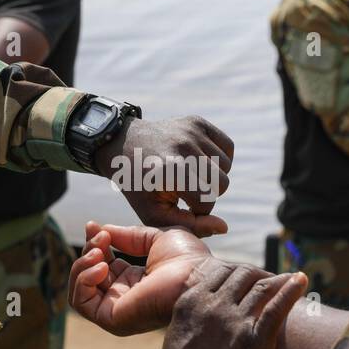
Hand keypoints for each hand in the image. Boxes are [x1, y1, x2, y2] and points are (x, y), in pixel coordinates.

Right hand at [70, 222, 213, 335]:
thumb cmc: (187, 259)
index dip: (95, 243)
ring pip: (81, 290)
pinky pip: (81, 303)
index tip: (92, 225)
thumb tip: (101, 230)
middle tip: (101, 237)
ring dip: (82, 265)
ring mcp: (118, 310)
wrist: (197, 278)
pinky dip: (84, 280)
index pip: (103, 263)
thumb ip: (127, 235)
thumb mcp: (155, 238)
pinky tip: (101, 266)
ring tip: (99, 252)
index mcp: (136, 281)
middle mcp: (125, 298)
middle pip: (89, 275)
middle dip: (89, 250)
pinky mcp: (112, 319)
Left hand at [93, 116, 233, 235]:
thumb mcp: (152, 213)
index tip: (179, 206)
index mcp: (170, 169)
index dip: (196, 211)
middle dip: (208, 194)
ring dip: (212, 176)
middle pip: (222, 184)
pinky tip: (200, 163)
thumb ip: (186, 225)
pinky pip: (227, 146)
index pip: (206, 202)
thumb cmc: (138, 185)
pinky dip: (219, 159)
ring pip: (226, 166)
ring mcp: (191, 130)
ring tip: (191, 176)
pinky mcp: (197, 121)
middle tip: (188, 192)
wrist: (121, 145)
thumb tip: (223, 227)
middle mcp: (183, 145)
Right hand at [152, 260, 307, 348]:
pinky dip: (292, 290)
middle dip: (259, 274)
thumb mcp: (178, 332)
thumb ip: (193, 315)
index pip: (222, 271)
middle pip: (244, 275)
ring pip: (262, 287)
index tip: (250, 278)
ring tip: (292, 280)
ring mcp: (235, 321)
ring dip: (278, 280)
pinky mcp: (254, 341)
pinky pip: (277, 307)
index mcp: (192, 300)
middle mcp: (214, 305)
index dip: (239, 272)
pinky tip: (302, 280)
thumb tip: (205, 311)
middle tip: (272, 280)